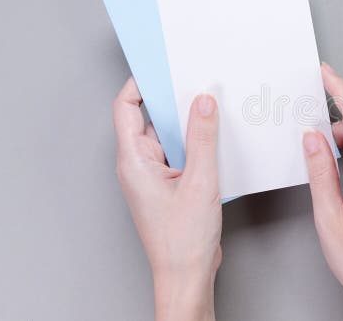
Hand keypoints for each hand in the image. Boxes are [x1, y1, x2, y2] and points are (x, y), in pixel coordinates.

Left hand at [113, 78, 221, 320]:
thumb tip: (204, 102)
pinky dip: (195, 144)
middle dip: (171, 101)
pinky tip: (216, 140)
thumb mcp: (200, 181)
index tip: (161, 67)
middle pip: (149, 120)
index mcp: (134, 161)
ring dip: (188, 125)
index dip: (140, 84)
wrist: (187, 274)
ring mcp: (153, 176)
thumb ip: (202, 138)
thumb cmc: (183, 239)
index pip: (126, 109)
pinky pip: (180, 154)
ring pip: (168, 137)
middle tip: (195, 82)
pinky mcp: (169, 185)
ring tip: (212, 110)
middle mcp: (139, 166)